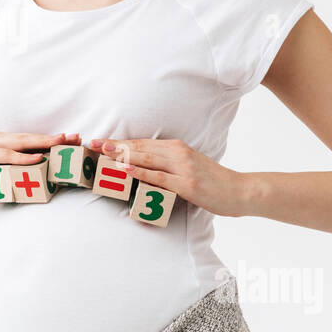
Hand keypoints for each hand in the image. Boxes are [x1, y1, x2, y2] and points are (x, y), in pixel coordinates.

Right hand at [0, 131, 81, 216]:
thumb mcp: (12, 181)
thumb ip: (28, 173)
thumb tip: (57, 175)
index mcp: (5, 143)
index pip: (33, 140)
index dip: (54, 139)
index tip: (76, 140)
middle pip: (29, 137)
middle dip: (52, 138)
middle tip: (73, 138)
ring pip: (18, 142)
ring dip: (40, 143)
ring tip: (59, 143)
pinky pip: (4, 155)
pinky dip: (21, 157)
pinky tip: (37, 158)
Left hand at [87, 137, 251, 217]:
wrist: (239, 190)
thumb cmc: (212, 181)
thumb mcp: (187, 166)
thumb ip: (166, 164)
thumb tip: (140, 166)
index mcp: (176, 147)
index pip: (141, 143)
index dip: (118, 142)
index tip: (98, 141)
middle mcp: (178, 153)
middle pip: (140, 147)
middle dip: (114, 145)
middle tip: (92, 143)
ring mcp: (183, 168)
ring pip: (147, 158)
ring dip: (123, 155)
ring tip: (103, 152)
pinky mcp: (187, 185)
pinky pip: (160, 177)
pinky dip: (142, 173)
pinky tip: (127, 170)